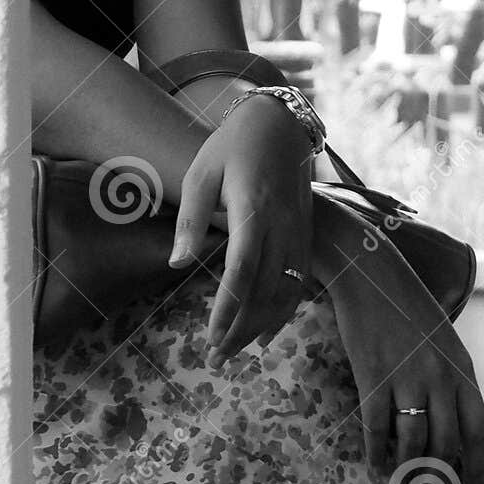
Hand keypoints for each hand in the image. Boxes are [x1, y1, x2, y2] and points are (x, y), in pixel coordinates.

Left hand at [170, 94, 313, 365]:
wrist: (280, 124)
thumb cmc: (231, 146)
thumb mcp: (200, 174)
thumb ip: (191, 221)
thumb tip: (176, 263)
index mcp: (253, 210)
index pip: (241, 271)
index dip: (228, 308)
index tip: (212, 337)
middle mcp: (282, 227)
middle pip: (264, 292)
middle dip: (240, 330)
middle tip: (215, 359)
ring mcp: (298, 234)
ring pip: (284, 294)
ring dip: (260, 329)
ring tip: (235, 353)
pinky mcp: (306, 238)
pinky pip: (298, 285)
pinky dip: (283, 314)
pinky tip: (265, 335)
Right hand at [327, 234, 483, 483]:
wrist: (373, 276)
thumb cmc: (409, 310)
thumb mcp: (444, 344)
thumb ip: (451, 382)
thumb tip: (452, 429)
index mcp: (462, 370)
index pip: (478, 432)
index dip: (478, 470)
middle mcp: (440, 378)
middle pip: (446, 444)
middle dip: (440, 478)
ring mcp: (406, 378)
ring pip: (413, 442)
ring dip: (407, 470)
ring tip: (400, 483)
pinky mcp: (373, 377)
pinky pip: (377, 428)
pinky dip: (376, 453)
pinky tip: (374, 467)